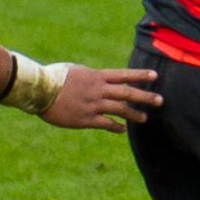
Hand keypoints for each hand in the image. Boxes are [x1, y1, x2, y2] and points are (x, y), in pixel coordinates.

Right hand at [39, 62, 160, 129]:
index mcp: (97, 76)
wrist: (40, 90)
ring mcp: (93, 105)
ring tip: (145, 118)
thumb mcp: (75, 70)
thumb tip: (98, 79)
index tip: (155, 75)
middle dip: (145, 97)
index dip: (140, 75)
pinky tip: (123, 129)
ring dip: (134, 114)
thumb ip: (89, 76)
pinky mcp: (85, 119)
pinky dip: (116, 126)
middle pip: (127, 93)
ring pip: (120, 110)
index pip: (124, 75)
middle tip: (160, 100)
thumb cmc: (53, 77)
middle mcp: (99, 90)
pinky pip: (105, 123)